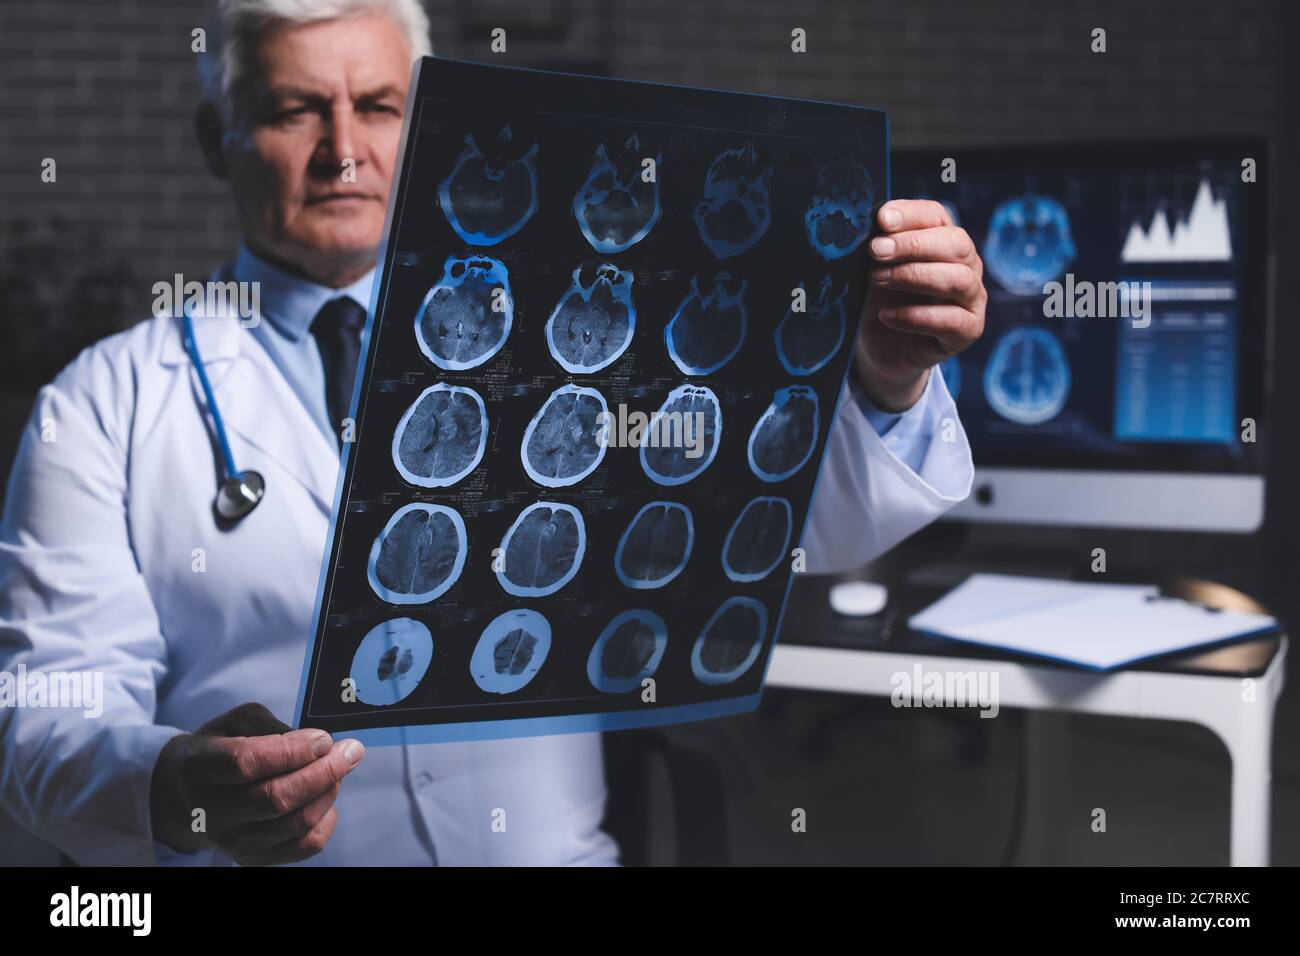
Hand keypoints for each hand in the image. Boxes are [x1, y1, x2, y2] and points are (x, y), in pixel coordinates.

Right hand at [149, 702, 363, 865]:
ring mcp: (232, 840)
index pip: (246, 763)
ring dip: (329, 791)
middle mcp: (212, 810)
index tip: (323, 739)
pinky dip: (326, 818)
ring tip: (338, 768)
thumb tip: (315, 742)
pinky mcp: (254, 858)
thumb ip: (273, 727)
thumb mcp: (238, 721)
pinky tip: (325, 797)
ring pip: (296, 821)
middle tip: (351, 751)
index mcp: (201, 766)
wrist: (193, 794)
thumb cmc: (223, 748)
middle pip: (277, 797)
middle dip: (324, 771)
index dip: (291, 751)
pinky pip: (305, 845)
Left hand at [853, 199, 985, 410]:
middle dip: (913, 245)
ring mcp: (972, 298)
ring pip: (958, 279)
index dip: (911, 215)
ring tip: (878, 280)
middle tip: (875, 251)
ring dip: (914, 276)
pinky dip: (916, 317)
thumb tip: (867, 227)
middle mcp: (966, 264)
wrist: (882, 349)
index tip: (882, 219)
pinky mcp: (968, 330)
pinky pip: (951, 320)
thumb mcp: (876, 269)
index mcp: (944, 240)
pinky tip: (887, 316)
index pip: (937, 216)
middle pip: (956, 243)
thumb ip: (878, 248)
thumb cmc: (882, 301)